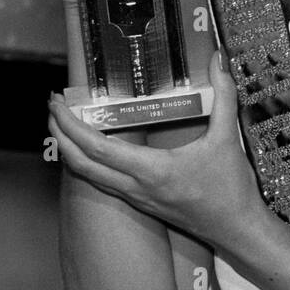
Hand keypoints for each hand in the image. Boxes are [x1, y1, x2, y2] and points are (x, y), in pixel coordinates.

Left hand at [48, 48, 268, 252]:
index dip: (70, 126)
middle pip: (81, 164)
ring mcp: (136, 199)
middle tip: (52, 108)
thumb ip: (223, 96)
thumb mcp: (229, 138)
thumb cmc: (232, 188)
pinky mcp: (141, 204)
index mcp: (153, 170)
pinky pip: (102, 183)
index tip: (57, 104)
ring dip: (69, 150)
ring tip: (62, 124)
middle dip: (59, 135)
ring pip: (88, 177)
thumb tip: (218, 59)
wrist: (237, 230)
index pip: (97, 148)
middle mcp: (137, 188)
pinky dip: (86, 164)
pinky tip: (89, 149)